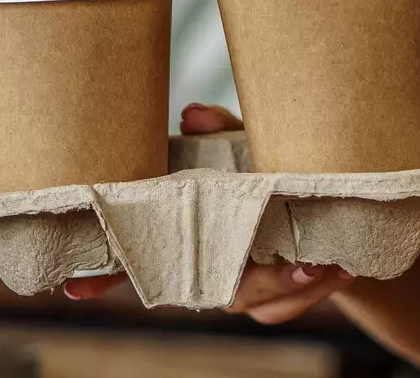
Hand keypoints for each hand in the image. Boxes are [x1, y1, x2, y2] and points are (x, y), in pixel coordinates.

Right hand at [63, 103, 355, 321]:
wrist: (325, 211)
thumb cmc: (268, 174)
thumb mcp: (249, 147)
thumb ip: (225, 132)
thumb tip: (194, 113)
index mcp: (189, 229)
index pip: (137, 256)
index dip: (107, 272)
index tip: (78, 286)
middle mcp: (209, 266)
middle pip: (215, 289)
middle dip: (260, 280)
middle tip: (300, 265)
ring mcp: (242, 289)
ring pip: (260, 302)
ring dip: (296, 286)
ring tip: (326, 264)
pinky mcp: (278, 300)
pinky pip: (290, 305)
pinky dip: (317, 289)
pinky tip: (341, 268)